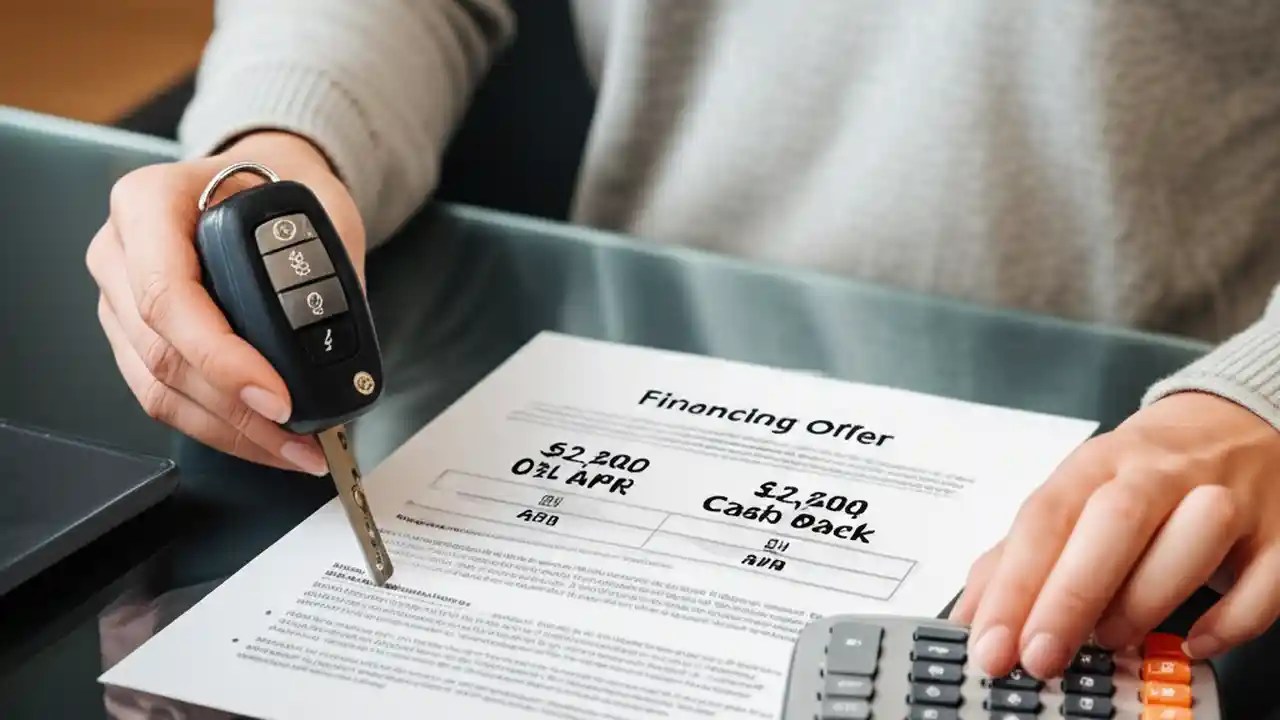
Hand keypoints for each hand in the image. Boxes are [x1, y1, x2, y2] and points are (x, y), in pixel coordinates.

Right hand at [86, 131, 365, 474]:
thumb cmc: (280, 189)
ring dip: (229, 431)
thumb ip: (327, 271)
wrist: (256, 186)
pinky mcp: (132, 338)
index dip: (221, 357)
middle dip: (235, 410)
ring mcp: (117, 298)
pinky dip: (217, 427)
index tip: (276, 396)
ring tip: (293, 449)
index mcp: (150, 201)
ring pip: (157, 387)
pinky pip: (164, 396)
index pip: (168, 294)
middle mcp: (119, 250)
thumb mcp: (316, 208)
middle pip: (160, 352)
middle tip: (299, 437)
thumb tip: (340, 356)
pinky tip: (264, 439)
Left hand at [950, 392, 1279, 678]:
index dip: (1015, 584)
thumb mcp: (1075, 495)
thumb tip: (973, 615)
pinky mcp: (1278, 532)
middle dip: (1069, 594)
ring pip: (1193, 536)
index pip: (1047, 517)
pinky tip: (1193, 642)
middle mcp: (1159, 473)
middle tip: (1038, 656)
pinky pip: (1264, 580)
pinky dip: (1230, 621)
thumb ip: (1020, 554)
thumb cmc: (1141, 472)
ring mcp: (1227, 497)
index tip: (990, 643)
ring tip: (1110, 639)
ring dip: (1144, 599)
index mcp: (1097, 463)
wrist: (1235, 422)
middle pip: (1112, 522)